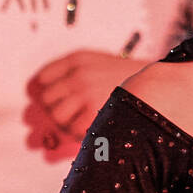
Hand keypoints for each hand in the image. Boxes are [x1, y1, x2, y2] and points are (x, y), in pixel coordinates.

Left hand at [27, 51, 146, 139]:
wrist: (156, 85)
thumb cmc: (122, 78)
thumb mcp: (95, 63)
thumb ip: (67, 73)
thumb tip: (36, 91)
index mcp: (77, 59)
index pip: (43, 78)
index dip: (48, 92)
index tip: (61, 99)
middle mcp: (79, 73)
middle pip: (46, 100)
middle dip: (56, 110)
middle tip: (73, 113)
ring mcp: (87, 92)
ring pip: (56, 116)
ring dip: (65, 123)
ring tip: (80, 121)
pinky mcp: (96, 111)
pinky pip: (72, 129)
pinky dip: (79, 133)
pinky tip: (91, 127)